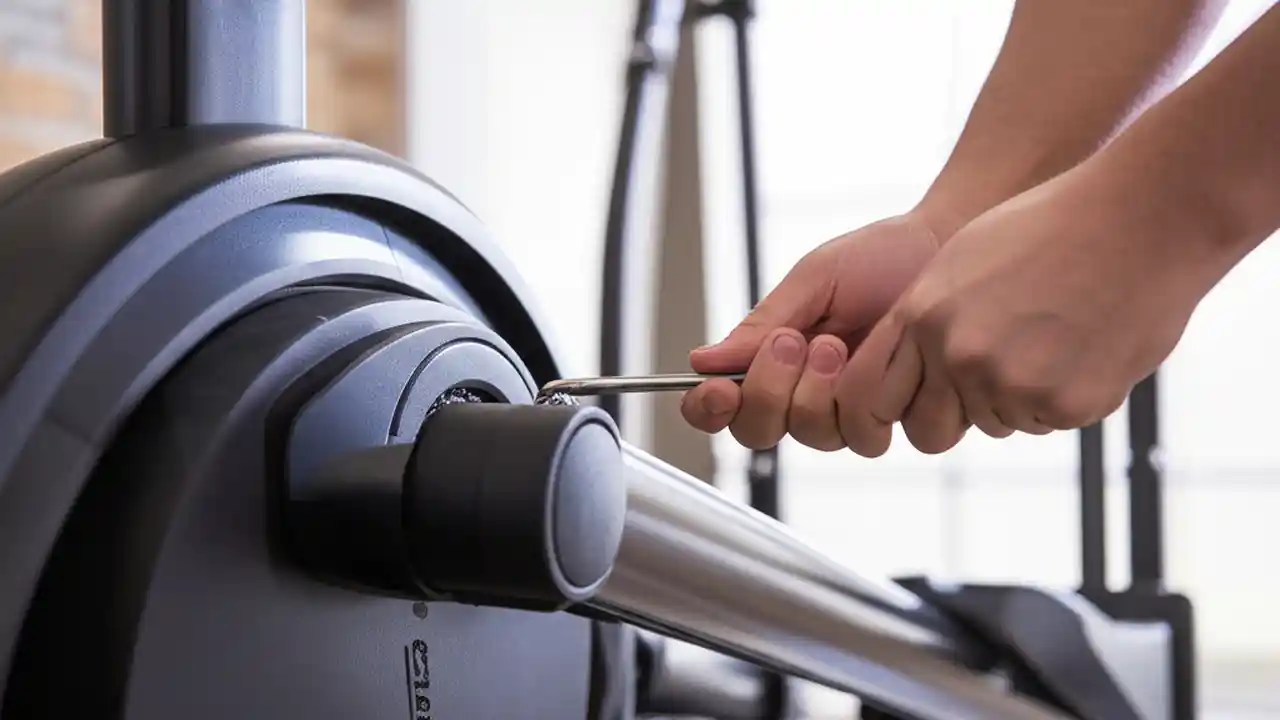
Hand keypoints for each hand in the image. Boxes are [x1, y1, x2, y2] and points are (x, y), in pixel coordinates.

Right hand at [680, 212, 941, 449]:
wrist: (947, 247)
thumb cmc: (879, 257)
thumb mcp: (812, 281)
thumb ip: (760, 325)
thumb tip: (703, 360)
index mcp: (773, 362)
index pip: (724, 405)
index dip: (708, 409)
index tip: (718, 389)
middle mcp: (806, 394)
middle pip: (758, 433)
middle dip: (769, 391)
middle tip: (793, 342)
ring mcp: (851, 410)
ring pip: (815, 437)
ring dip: (819, 392)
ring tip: (839, 342)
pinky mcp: (897, 417)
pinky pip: (869, 437)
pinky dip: (868, 398)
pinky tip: (878, 358)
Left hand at [836, 169, 1222, 455]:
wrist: (1139, 218)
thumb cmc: (1052, 230)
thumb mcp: (963, 262)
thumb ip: (930, 319)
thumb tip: (911, 372)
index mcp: (921, 315)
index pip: (871, 394)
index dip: (892, 407)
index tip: (913, 404)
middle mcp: (954, 354)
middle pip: (927, 431)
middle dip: (951, 422)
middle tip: (989, 388)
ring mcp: (1007, 382)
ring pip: (997, 421)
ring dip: (1020, 397)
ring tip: (1058, 336)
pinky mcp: (1062, 404)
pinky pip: (1049, 421)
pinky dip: (1067, 397)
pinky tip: (1089, 346)